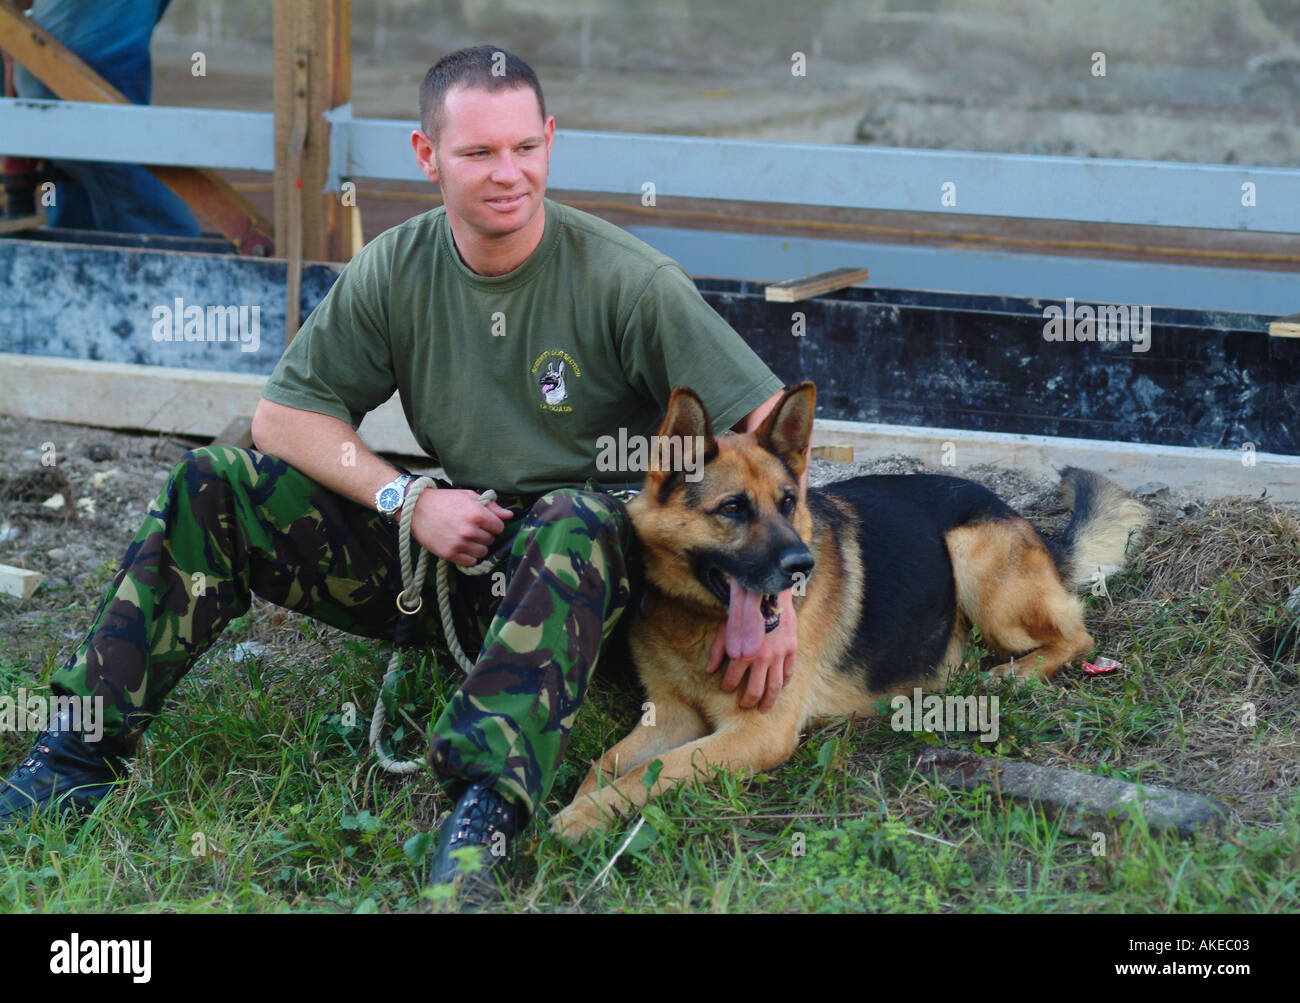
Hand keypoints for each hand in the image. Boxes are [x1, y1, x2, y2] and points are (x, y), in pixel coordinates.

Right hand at [408, 487, 513, 566]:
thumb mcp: (468, 496)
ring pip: (482, 552)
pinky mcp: (449, 554)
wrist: (416, 509)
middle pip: (491, 540)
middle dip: (484, 535)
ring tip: (467, 538)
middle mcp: (470, 530)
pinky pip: (470, 562)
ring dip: (477, 547)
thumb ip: (491, 506)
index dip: (493, 525)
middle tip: (472, 529)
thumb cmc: (444, 500)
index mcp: (477, 514)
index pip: (499, 528)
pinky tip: (461, 547)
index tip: (484, 523)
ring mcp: (459, 544)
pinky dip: (468, 557)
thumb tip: (509, 515)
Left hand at [707, 589, 797, 712]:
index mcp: (743, 653)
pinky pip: (788, 672)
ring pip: (774, 687)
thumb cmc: (744, 609)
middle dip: (748, 701)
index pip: (733, 679)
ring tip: (763, 709)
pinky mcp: (791, 648)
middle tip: (744, 706)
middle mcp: (762, 657)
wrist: (768, 592)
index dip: (728, 686)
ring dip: (768, 701)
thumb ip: (717, 650)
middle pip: (755, 690)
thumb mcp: (726, 627)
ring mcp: (779, 654)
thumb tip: (709, 671)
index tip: (726, 688)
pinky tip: (779, 689)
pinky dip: (784, 684)